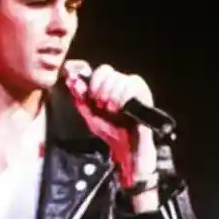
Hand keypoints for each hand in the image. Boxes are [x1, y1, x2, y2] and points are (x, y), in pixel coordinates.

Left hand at [63, 60, 157, 187]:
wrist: (126, 149)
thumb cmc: (110, 132)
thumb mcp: (90, 115)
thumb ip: (80, 98)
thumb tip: (72, 80)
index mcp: (112, 86)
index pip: (102, 70)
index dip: (94, 81)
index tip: (91, 97)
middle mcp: (124, 84)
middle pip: (109, 71)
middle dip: (100, 89)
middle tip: (101, 106)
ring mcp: (136, 89)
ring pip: (120, 78)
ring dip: (111, 94)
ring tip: (111, 110)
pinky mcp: (145, 96)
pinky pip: (133, 85)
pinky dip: (122, 96)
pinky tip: (118, 109)